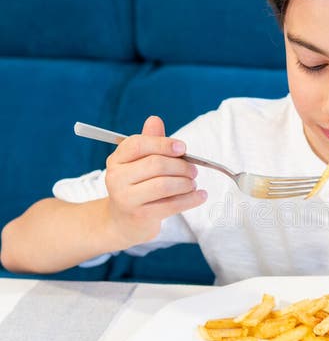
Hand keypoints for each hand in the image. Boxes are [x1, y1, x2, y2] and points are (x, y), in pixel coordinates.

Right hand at [104, 115, 206, 246]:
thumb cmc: (136, 187)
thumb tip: (155, 119)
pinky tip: (200, 195)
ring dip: (186, 183)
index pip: (138, 144)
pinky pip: (171, 205)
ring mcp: (126, 198)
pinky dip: (191, 199)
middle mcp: (117, 178)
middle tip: (193, 170)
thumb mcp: (139, 162)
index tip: (182, 148)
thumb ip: (149, 142)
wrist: (123, 221)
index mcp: (116, 159)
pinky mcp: (140, 216)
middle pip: (155, 164)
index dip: (163, 143)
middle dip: (181, 166)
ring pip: (164, 185)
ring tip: (193, 183)